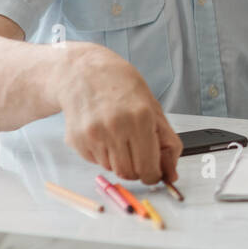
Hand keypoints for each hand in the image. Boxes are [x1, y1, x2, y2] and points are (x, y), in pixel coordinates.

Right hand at [54, 43, 181, 183]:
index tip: (154, 173)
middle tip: (137, 153)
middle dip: (137, 170)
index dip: (153, 175)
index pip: (148, 168)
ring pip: (111, 169)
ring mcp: (93, 134)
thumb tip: (171, 174)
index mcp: (140, 118)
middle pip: (129, 173)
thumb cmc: (122, 87)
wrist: (84, 72)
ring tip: (118, 136)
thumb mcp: (154, 109)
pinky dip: (103, 154)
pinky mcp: (76, 140)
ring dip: (119, 160)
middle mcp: (115, 127)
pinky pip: (95, 162)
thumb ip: (167, 143)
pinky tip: (103, 133)